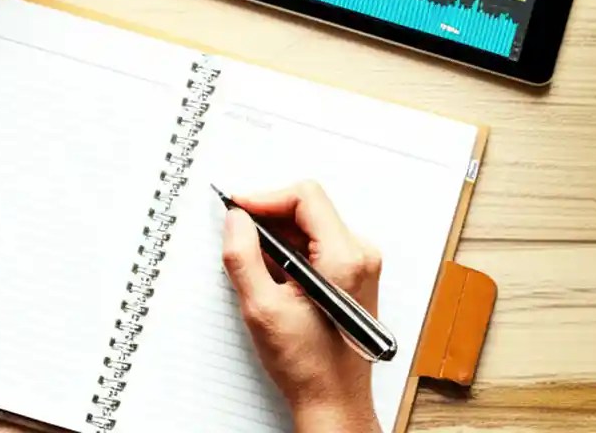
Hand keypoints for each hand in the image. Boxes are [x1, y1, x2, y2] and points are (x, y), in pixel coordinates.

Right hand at [221, 182, 382, 432]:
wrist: (333, 399)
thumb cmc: (308, 364)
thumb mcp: (261, 307)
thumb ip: (243, 256)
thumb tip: (235, 221)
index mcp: (345, 258)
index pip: (305, 196)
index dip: (264, 198)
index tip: (237, 210)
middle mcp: (360, 255)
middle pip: (307, 208)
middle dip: (268, 218)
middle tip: (239, 237)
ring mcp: (359, 265)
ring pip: (309, 226)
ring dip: (277, 238)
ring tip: (256, 267)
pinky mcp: (352, 275)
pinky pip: (315, 245)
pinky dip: (288, 252)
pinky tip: (273, 278)